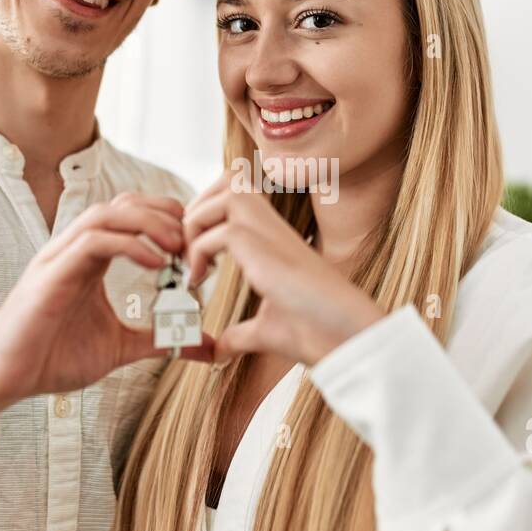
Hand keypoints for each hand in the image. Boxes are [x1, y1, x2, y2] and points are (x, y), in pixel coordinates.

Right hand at [0, 192, 213, 432]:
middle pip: (123, 203)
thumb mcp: (120, 348)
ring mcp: (59, 257)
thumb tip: (205, 346)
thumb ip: (160, 340)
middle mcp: (74, 249)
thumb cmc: (52, 358)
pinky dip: (129, 245)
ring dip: (149, 222)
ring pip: (107, 214)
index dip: (167, 219)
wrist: (4, 379)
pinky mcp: (50, 274)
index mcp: (89, 258)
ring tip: (180, 244)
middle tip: (195, 237)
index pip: (131, 215)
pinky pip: (93, 242)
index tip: (198, 242)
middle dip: (163, 212)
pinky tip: (157, 263)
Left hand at [184, 172, 384, 366]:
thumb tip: (218, 350)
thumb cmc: (317, 331)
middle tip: (186, 253)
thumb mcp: (265, 329)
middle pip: (230, 179)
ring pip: (227, 193)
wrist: (345, 338)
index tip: (195, 253)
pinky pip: (221, 232)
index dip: (208, 210)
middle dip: (197, 208)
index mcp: (275, 238)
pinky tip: (198, 283)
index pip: (237, 192)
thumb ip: (239, 335)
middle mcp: (274, 228)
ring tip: (191, 265)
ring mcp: (272, 235)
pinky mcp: (267, 250)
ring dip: (196, 224)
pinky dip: (198, 252)